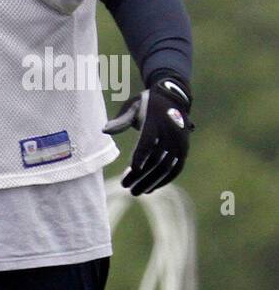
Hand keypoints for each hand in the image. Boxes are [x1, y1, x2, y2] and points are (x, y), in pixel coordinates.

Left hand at [102, 78, 193, 195]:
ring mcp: (179, 142)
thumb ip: (121, 120)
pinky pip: (176, 168)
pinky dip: (165, 179)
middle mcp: (170, 133)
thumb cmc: (147, 103)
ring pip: (166, 167)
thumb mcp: (133, 106)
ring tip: (136, 192)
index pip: (148, 142)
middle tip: (125, 187)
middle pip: (155, 159)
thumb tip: (104, 130)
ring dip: (151, 182)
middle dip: (140, 175)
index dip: (140, 156)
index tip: (132, 169)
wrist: (173, 97)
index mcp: (156, 121)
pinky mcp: (184, 149)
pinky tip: (152, 189)